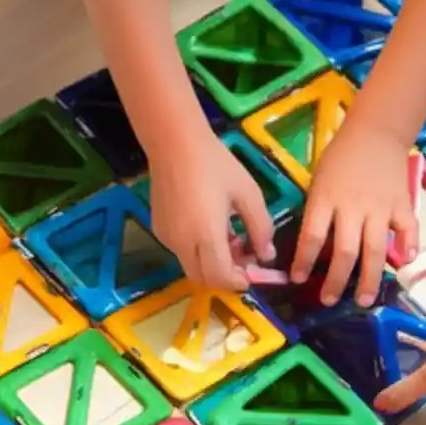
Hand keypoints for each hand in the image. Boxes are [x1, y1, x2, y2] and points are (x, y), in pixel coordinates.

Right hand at [148, 129, 274, 289]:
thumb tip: (267, 255)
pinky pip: (181, 251)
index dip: (238, 281)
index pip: (220, 277)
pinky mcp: (159, 229)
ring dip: (212, 263)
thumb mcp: (248, 193)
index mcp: (205, 235)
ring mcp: (166, 237)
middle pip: (203, 279)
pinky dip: (199, 251)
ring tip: (230, 236)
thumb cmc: (215, 164)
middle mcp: (182, 243)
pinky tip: (210, 226)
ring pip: (192, 266)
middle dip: (225, 276)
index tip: (253, 273)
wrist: (174, 142)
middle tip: (244, 259)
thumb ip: (261, 228)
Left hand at [291, 123, 418, 306]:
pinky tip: (406, 263)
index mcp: (326, 199)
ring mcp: (380, 207)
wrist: (375, 133)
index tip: (296, 279)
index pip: (312, 237)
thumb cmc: (340, 159)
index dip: (303, 261)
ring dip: (369, 279)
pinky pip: (408, 229)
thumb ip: (319, 213)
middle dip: (336, 281)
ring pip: (375, 250)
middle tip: (328, 301)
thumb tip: (316, 251)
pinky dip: (409, 246)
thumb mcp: (319, 182)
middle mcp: (353, 207)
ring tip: (363, 301)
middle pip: (345, 252)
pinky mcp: (402, 204)